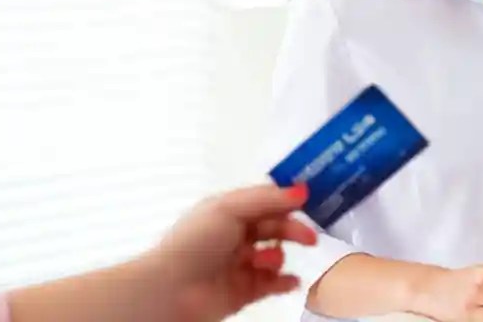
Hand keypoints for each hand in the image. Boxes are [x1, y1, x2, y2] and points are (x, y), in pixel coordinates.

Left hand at [147, 183, 317, 321]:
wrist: (173, 289)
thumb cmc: (196, 241)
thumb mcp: (229, 208)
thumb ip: (268, 199)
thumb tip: (302, 190)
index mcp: (228, 211)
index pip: (264, 202)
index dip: (286, 200)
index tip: (310, 201)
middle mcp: (235, 236)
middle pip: (273, 228)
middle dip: (292, 230)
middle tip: (309, 237)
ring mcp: (240, 264)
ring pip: (274, 256)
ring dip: (278, 257)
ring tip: (265, 263)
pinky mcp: (245, 291)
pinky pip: (272, 284)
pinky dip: (284, 282)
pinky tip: (292, 280)